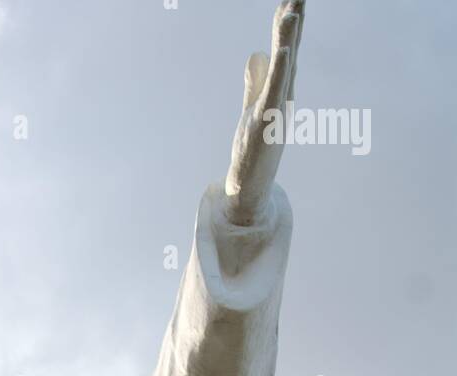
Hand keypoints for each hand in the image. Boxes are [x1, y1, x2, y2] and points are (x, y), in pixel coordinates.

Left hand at [225, 0, 304, 225]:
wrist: (249, 188)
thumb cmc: (254, 150)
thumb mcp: (253, 106)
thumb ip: (256, 80)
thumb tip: (257, 53)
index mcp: (280, 88)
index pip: (286, 47)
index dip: (287, 22)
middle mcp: (284, 95)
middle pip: (291, 50)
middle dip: (294, 20)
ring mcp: (277, 108)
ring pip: (285, 66)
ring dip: (289, 38)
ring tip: (292, 11)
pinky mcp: (267, 122)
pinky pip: (274, 91)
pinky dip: (279, 70)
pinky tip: (281, 50)